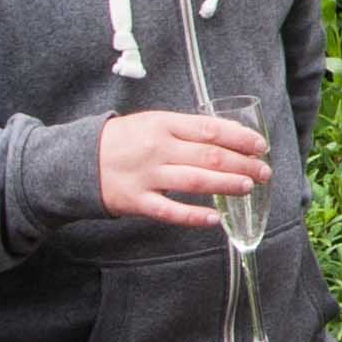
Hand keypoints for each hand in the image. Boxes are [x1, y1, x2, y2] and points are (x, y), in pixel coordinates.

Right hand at [95, 109, 273, 227]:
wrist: (77, 161)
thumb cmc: (123, 140)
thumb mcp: (152, 123)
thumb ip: (184, 130)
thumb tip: (227, 137)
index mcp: (163, 124)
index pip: (210, 129)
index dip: (240, 137)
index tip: (260, 145)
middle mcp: (158, 149)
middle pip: (209, 156)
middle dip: (242, 164)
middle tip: (264, 171)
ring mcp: (147, 176)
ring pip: (196, 182)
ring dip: (227, 185)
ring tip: (248, 187)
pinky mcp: (137, 201)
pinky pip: (171, 211)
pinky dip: (195, 216)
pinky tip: (215, 218)